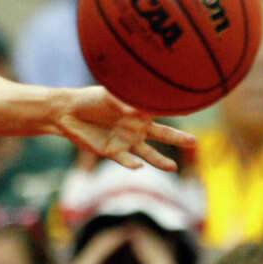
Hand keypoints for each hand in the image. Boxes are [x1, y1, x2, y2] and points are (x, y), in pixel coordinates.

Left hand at [54, 86, 194, 170]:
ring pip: (148, 153)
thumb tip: (135, 111)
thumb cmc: (89, 100)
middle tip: (195, 142)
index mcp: (138, 112)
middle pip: (162, 135)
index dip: (175, 112)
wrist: (67, 113)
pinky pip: (125, 159)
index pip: (161, 112)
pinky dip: (132, 163)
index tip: (190, 110)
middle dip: (177, 139)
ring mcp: (126, 141)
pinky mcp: (112, 151)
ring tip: (172, 166)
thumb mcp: (107, 96)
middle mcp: (136, 128)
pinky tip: (138, 165)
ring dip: (159, 160)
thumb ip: (121, 103)